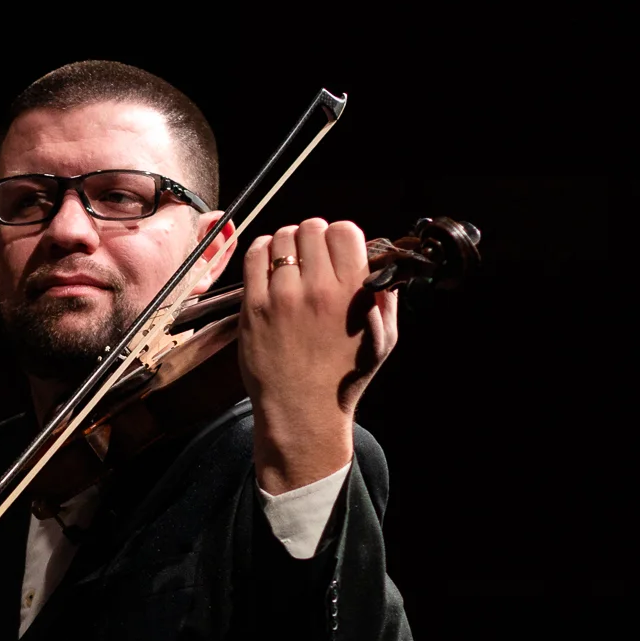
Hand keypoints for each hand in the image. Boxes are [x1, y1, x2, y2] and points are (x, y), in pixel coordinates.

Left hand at [238, 218, 399, 492]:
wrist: (303, 412)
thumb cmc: (343, 378)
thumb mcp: (384, 339)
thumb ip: (386, 297)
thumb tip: (382, 265)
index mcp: (353, 292)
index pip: (345, 230)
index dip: (341, 235)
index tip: (337, 249)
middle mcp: (318, 289)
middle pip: (312, 228)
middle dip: (314, 237)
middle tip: (312, 256)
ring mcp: (282, 297)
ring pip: (281, 238)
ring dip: (286, 244)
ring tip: (289, 262)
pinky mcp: (253, 307)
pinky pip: (254, 256)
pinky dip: (261, 251)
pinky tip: (268, 264)